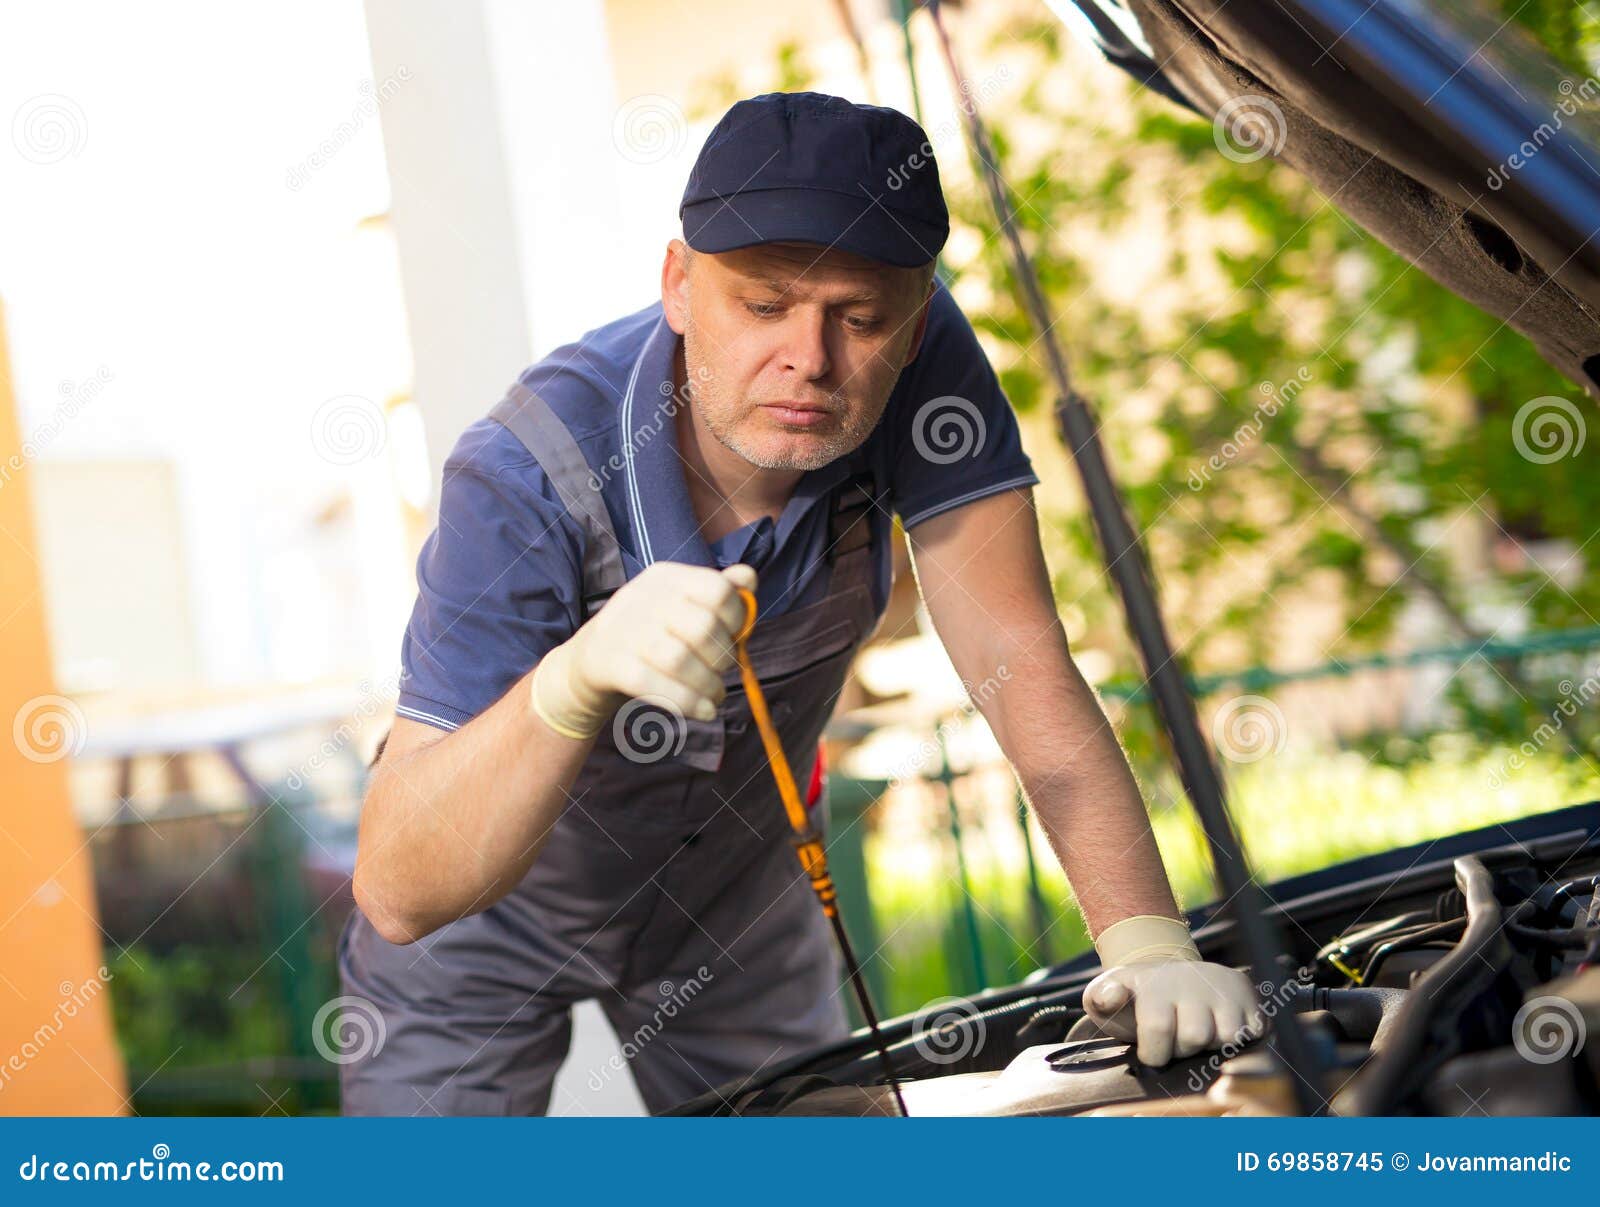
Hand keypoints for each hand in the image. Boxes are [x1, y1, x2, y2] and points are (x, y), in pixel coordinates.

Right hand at [530, 562, 754, 738]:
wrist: (592, 659)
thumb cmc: (652, 632)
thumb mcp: (681, 604)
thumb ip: (718, 592)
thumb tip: (749, 579)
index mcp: (667, 577)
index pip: (717, 589)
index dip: (737, 618)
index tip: (736, 637)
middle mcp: (643, 597)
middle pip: (702, 627)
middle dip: (723, 657)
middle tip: (724, 672)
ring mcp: (624, 630)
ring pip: (680, 660)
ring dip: (709, 685)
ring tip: (717, 696)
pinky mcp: (612, 664)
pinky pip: (657, 686)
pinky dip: (688, 703)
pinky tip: (705, 711)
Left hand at [1084, 914, 1264, 1066]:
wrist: (1166, 974)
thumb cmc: (1136, 997)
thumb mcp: (1107, 994)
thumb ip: (1101, 998)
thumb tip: (1111, 996)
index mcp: (1157, 985)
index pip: (1159, 1030)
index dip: (1155, 1053)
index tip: (1152, 1053)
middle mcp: (1192, 982)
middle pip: (1195, 1036)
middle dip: (1184, 1049)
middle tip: (1177, 1040)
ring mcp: (1222, 988)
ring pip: (1228, 1036)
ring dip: (1213, 1046)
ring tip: (1198, 1035)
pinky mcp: (1248, 995)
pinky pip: (1254, 1030)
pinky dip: (1240, 1040)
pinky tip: (1220, 1031)